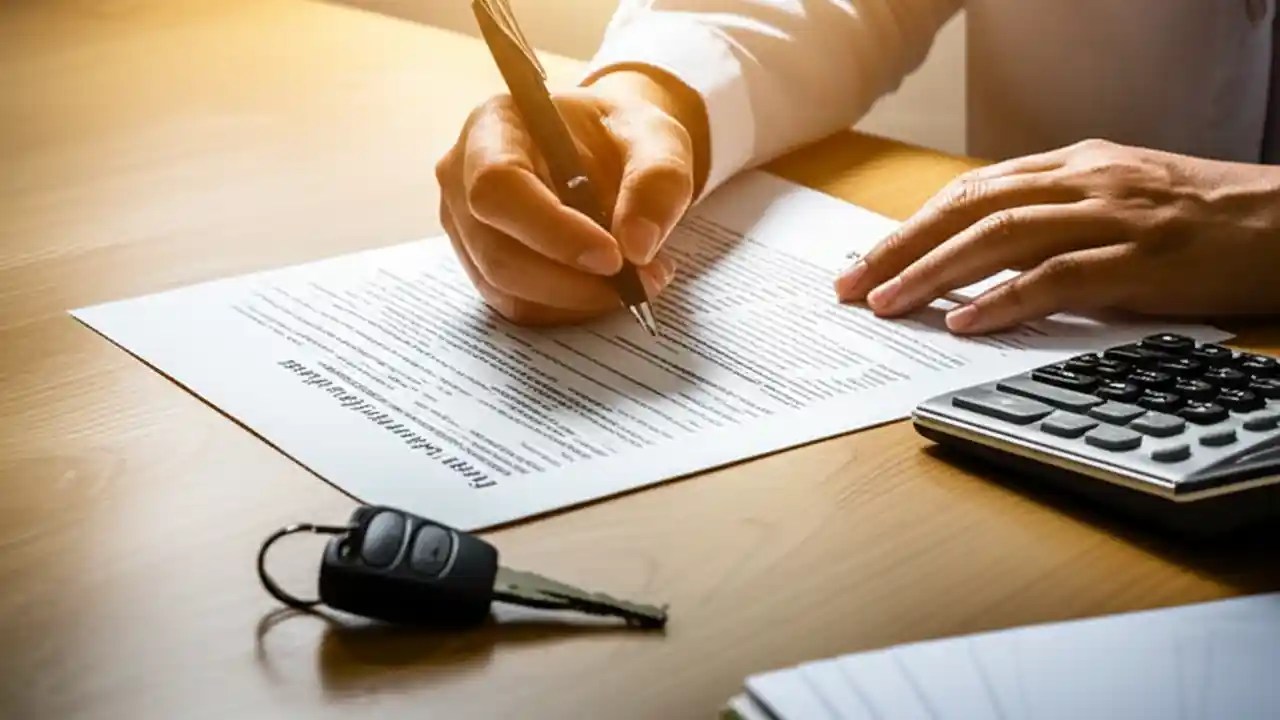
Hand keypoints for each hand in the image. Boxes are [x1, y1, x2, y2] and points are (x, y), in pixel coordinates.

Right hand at [435, 71, 701, 325]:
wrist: (607, 150)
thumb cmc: (621, 135)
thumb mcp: (658, 139)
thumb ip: (656, 181)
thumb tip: (637, 247)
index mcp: (493, 127)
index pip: (498, 186)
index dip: (552, 230)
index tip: (614, 257)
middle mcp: (463, 178)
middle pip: (498, 252)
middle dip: (573, 281)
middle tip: (642, 282)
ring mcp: (466, 228)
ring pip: (509, 290)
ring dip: (578, 299)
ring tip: (638, 282)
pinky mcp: (482, 266)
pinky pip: (520, 306)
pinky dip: (570, 309)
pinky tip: (608, 288)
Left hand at [833, 139, 1279, 332]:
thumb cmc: (1204, 218)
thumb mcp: (1120, 197)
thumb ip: (1054, 215)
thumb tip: (979, 251)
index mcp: (1075, 165)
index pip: (971, 191)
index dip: (912, 227)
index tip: (867, 261)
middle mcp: (1085, 182)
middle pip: (970, 209)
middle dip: (900, 248)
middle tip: (850, 286)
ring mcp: (1114, 218)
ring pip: (1000, 238)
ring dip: (934, 273)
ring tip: (888, 304)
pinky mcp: (1143, 262)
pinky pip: (1058, 278)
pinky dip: (1004, 300)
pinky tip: (966, 322)